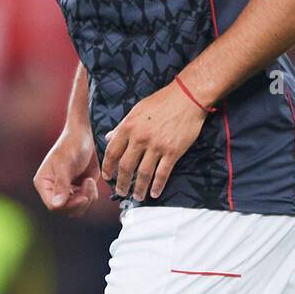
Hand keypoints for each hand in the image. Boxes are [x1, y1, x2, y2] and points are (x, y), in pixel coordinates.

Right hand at [33, 126, 100, 215]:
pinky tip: (90, 180)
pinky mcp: (78, 190)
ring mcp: (66, 191)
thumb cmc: (71, 146)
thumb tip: (56, 205)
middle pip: (66, 210)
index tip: (83, 197)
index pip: (53, 206)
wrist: (84, 137)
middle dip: (80, 201)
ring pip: (77, 208)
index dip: (69, 205)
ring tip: (89, 181)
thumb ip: (61, 184)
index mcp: (44, 183)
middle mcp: (53, 189)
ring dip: (87, 197)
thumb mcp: (65, 164)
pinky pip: (86, 202)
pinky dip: (92, 194)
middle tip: (88, 184)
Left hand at [102, 81, 209, 200]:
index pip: (112, 152)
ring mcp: (157, 146)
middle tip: (120, 191)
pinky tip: (154, 193)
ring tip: (137, 196)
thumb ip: (122, 126)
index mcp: (129, 126)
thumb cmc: (162, 101)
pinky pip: (163, 173)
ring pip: (143, 173)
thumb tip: (108, 138)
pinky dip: (158, 185)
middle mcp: (140, 138)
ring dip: (138, 188)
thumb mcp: (137, 109)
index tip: (107, 176)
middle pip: (126, 166)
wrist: (187, 97)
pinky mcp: (172, 151)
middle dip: (121, 182)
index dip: (108, 167)